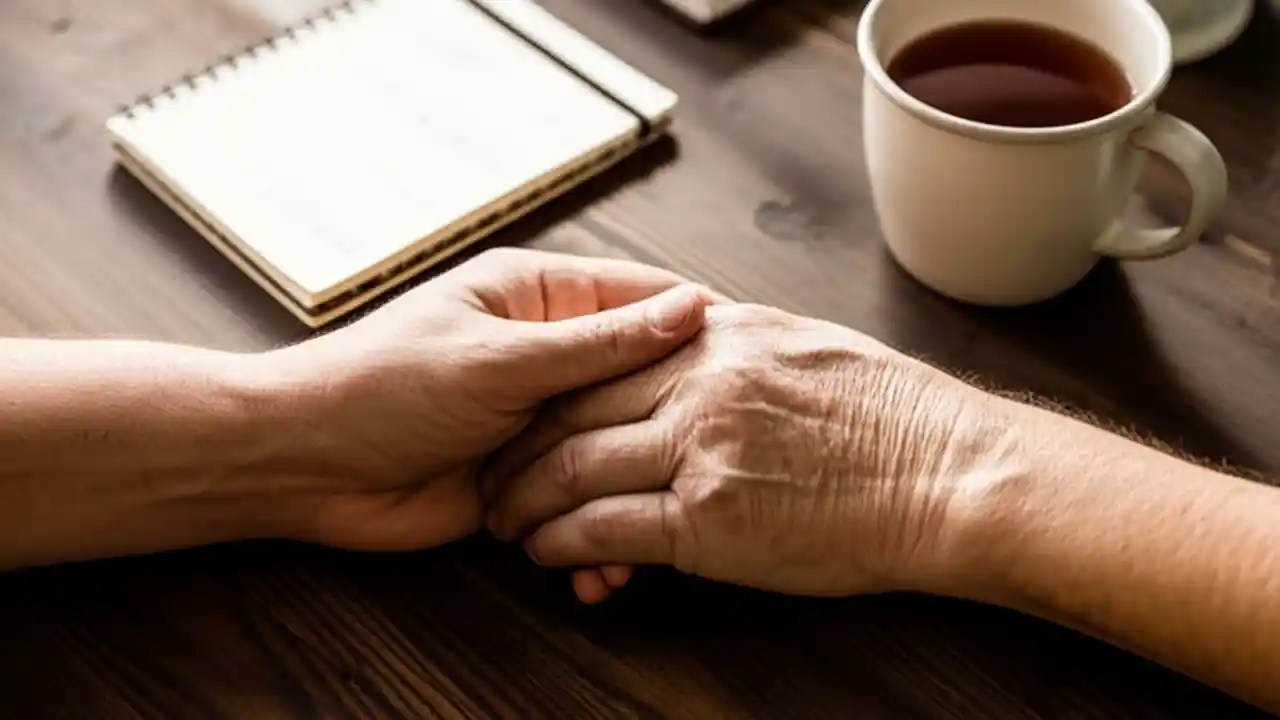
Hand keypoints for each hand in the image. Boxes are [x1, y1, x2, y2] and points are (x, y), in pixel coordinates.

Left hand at [256, 248, 713, 551]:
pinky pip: (579, 494)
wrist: (305, 465)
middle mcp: (541, 350)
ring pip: (613, 443)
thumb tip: (689, 309)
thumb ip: (600, 344)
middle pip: (634, 376)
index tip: (745, 361)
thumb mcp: (503, 361)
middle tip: (720, 453)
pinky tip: (603, 562)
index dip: (693, 326)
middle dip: (672, 421)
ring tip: (661, 527)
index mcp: (536, 295)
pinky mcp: (521, 473)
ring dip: (634, 484)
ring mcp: (533, 415)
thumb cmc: (382, 387)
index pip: (638, 296)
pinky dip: (595, 528)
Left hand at [486, 304, 1010, 598]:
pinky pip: (608, 526)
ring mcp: (701, 446)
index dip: (552, 385)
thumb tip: (694, 335)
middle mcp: (699, 381)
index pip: (603, 351)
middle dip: (519, 444)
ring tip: (507, 519)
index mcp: (718, 335)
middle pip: (571, 406)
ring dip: (528, 498)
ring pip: (574, 466)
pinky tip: (549, 553)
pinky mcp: (710, 517)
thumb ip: (735, 343)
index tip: (527, 409)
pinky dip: (565, 541)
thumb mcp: (805, 344)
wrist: (947, 473)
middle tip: (494, 470)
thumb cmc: (892, 414)